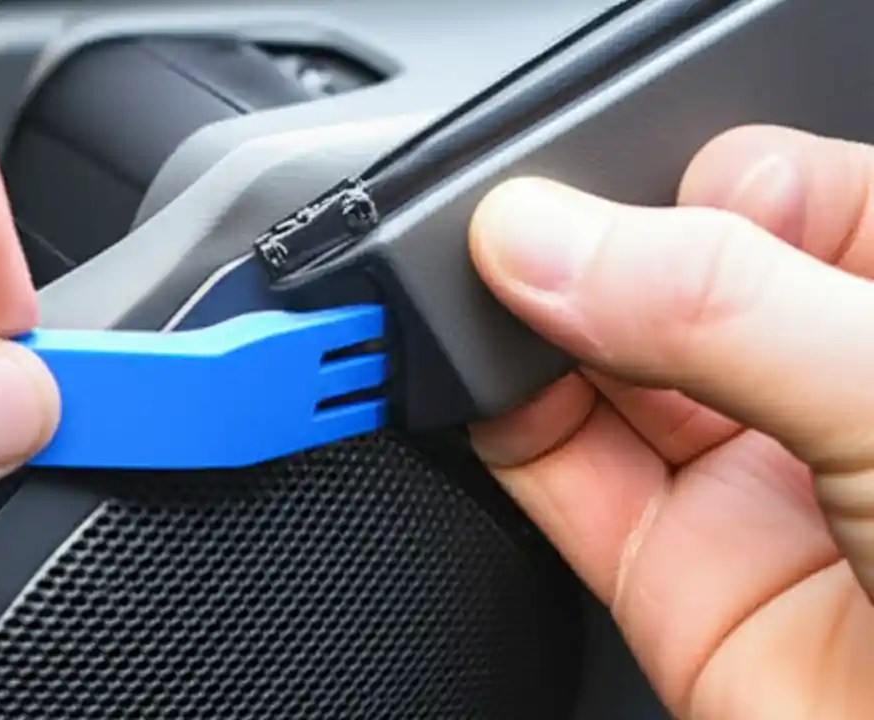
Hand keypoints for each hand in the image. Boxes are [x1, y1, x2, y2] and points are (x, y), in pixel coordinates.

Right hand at [469, 125, 873, 717]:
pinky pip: (558, 479)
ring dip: (524, 336)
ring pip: (596, 372)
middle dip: (585, 257)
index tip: (649, 208)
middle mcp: (821, 390)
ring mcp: (746, 483)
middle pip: (662, 280)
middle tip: (528, 249)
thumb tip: (544, 242)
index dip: (697, 186)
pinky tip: (478, 385)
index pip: (770, 191)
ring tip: (485, 313)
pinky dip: (499, 426)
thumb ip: (723, 304)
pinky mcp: (670, 576)